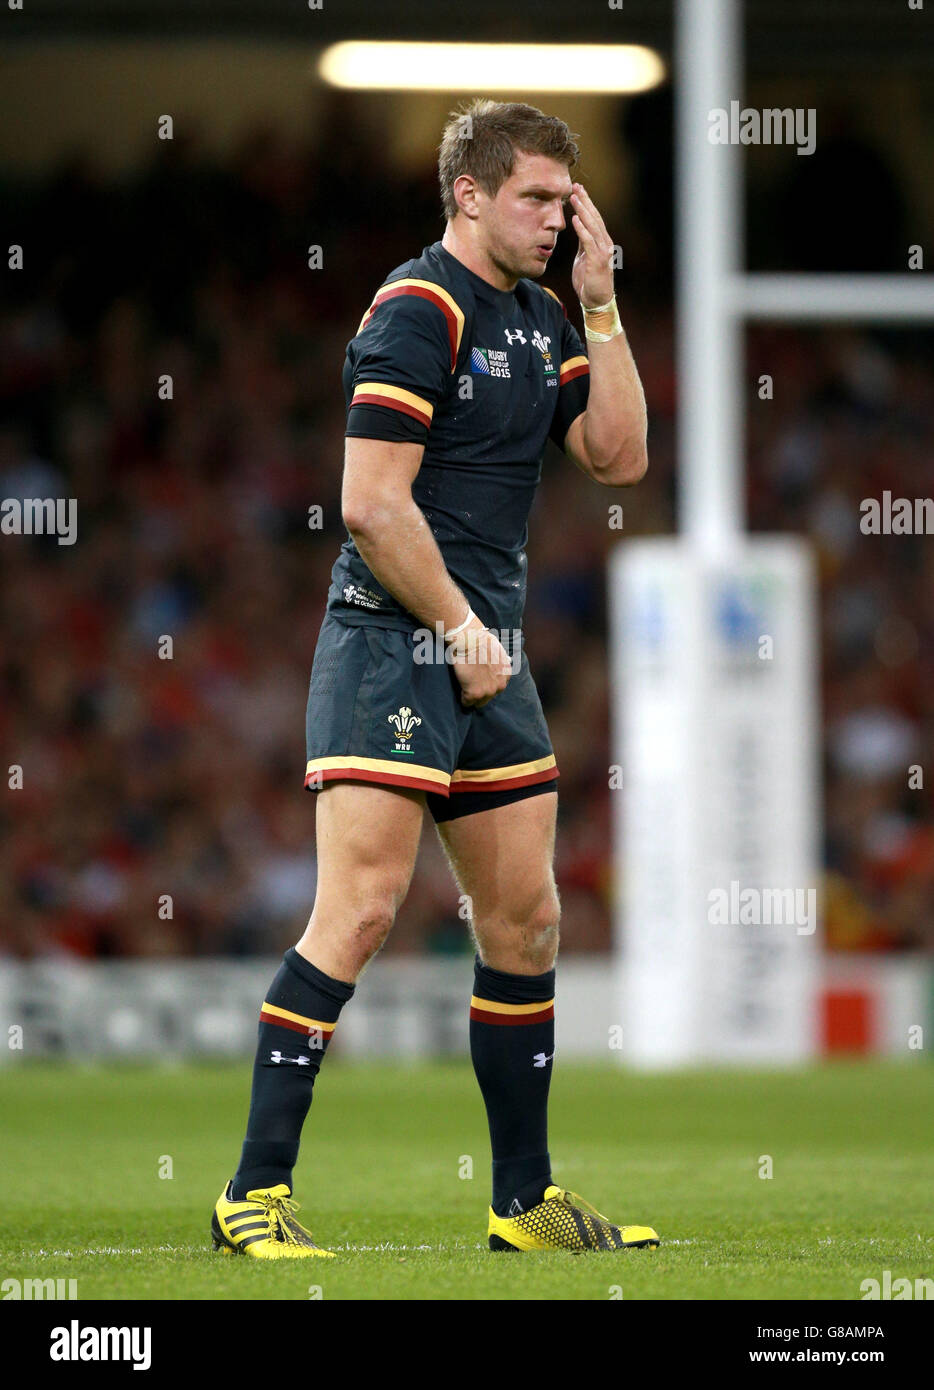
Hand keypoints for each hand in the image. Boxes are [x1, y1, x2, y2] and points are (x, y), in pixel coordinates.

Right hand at [447, 615, 512, 708]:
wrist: (471, 641)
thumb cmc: (481, 641)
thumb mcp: (498, 650)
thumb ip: (500, 660)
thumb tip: (498, 661)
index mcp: (506, 675)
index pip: (496, 687)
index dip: (486, 684)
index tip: (478, 679)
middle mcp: (500, 685)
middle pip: (488, 697)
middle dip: (480, 691)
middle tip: (470, 683)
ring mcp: (488, 691)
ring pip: (478, 702)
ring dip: (471, 696)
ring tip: (465, 686)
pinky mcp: (475, 694)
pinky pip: (467, 702)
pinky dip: (462, 699)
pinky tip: (460, 690)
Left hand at [569, 183, 614, 307]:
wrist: (595, 300)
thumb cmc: (588, 280)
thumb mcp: (583, 257)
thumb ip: (583, 242)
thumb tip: (577, 226)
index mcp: (600, 241)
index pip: (593, 218)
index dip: (586, 203)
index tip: (577, 190)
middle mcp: (604, 243)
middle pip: (594, 217)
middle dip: (585, 201)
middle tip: (575, 186)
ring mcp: (602, 251)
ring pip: (593, 226)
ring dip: (583, 211)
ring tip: (574, 198)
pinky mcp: (597, 261)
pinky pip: (589, 241)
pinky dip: (582, 229)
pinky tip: (575, 219)